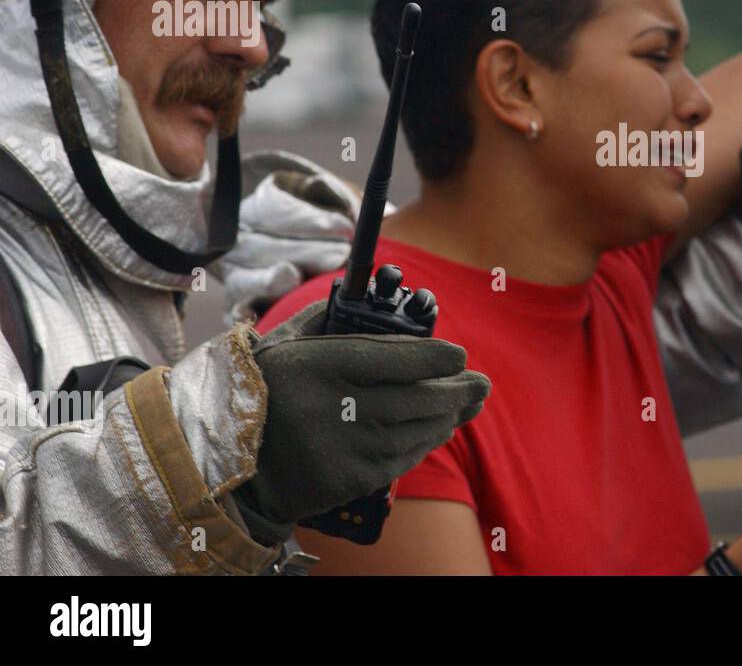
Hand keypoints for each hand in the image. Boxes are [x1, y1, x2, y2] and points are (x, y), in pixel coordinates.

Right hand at [231, 301, 489, 544]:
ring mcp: (343, 447)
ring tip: (468, 403)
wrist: (226, 463)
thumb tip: (360, 296)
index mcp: (319, 365)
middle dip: (457, 390)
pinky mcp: (347, 479)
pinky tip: (439, 429)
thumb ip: (322, 319)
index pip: (394, 357)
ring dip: (448, 417)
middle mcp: (334, 406)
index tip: (458, 354)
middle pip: (416, 397)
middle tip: (481, 383)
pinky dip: (426, 442)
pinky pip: (401, 459)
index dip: (434, 356)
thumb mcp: (278, 345)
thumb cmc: (258, 393)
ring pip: (415, 429)